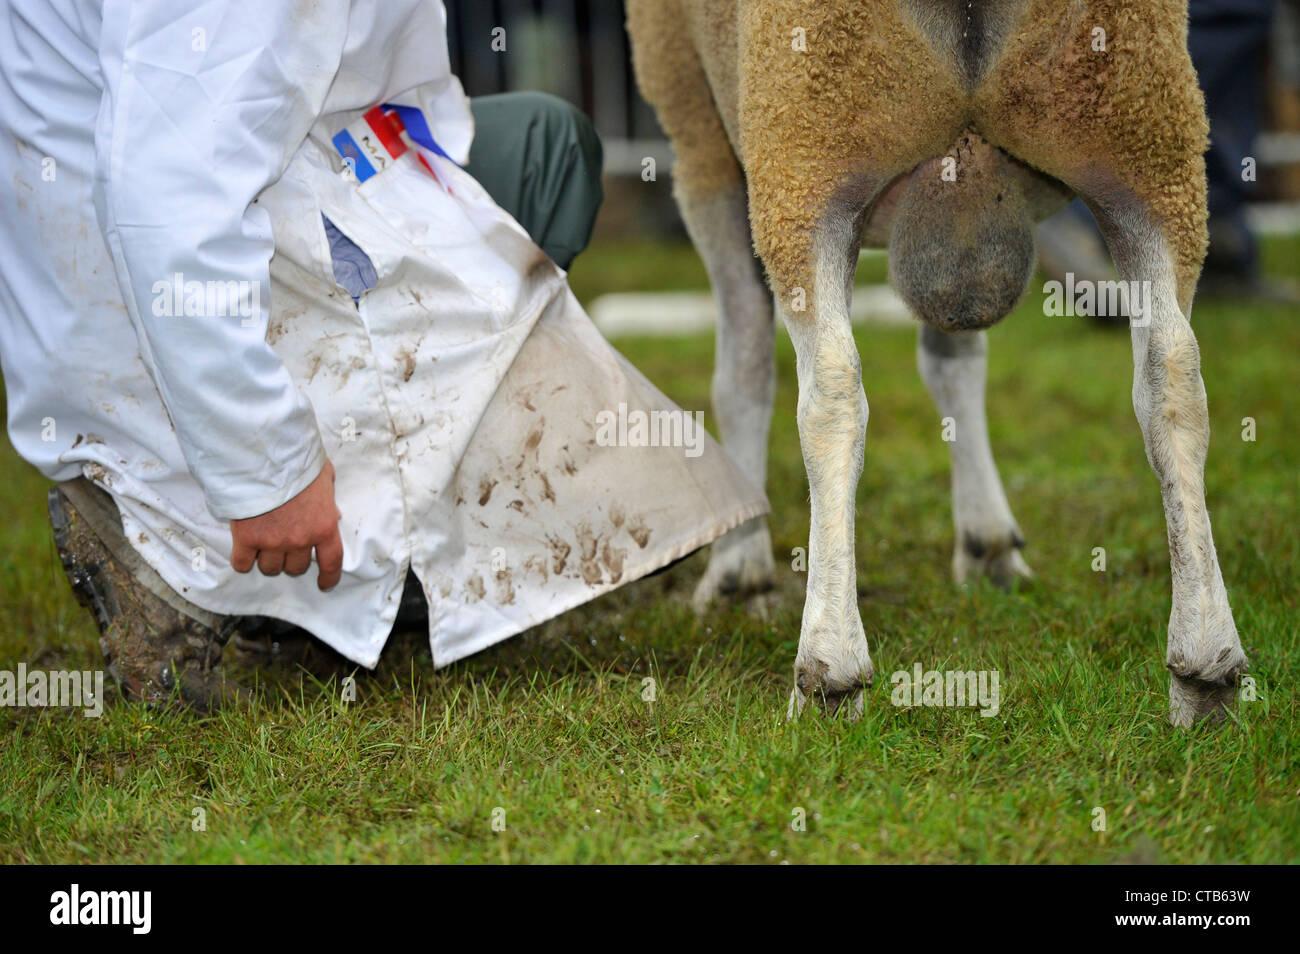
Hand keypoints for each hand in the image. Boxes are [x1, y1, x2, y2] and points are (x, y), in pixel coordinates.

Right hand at [229, 459, 343, 589]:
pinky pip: (242, 563)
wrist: (263, 458)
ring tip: (263, 543)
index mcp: (324, 526)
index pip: (332, 562)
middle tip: (284, 544)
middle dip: (291, 559)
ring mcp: (272, 542)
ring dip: (267, 560)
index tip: (323, 584)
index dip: (328, 577)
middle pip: (296, 567)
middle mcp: (300, 540)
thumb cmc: (297, 463)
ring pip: (270, 568)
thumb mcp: (324, 478)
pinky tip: (244, 551)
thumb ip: (328, 500)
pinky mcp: (246, 539)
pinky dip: (242, 560)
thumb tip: (334, 514)